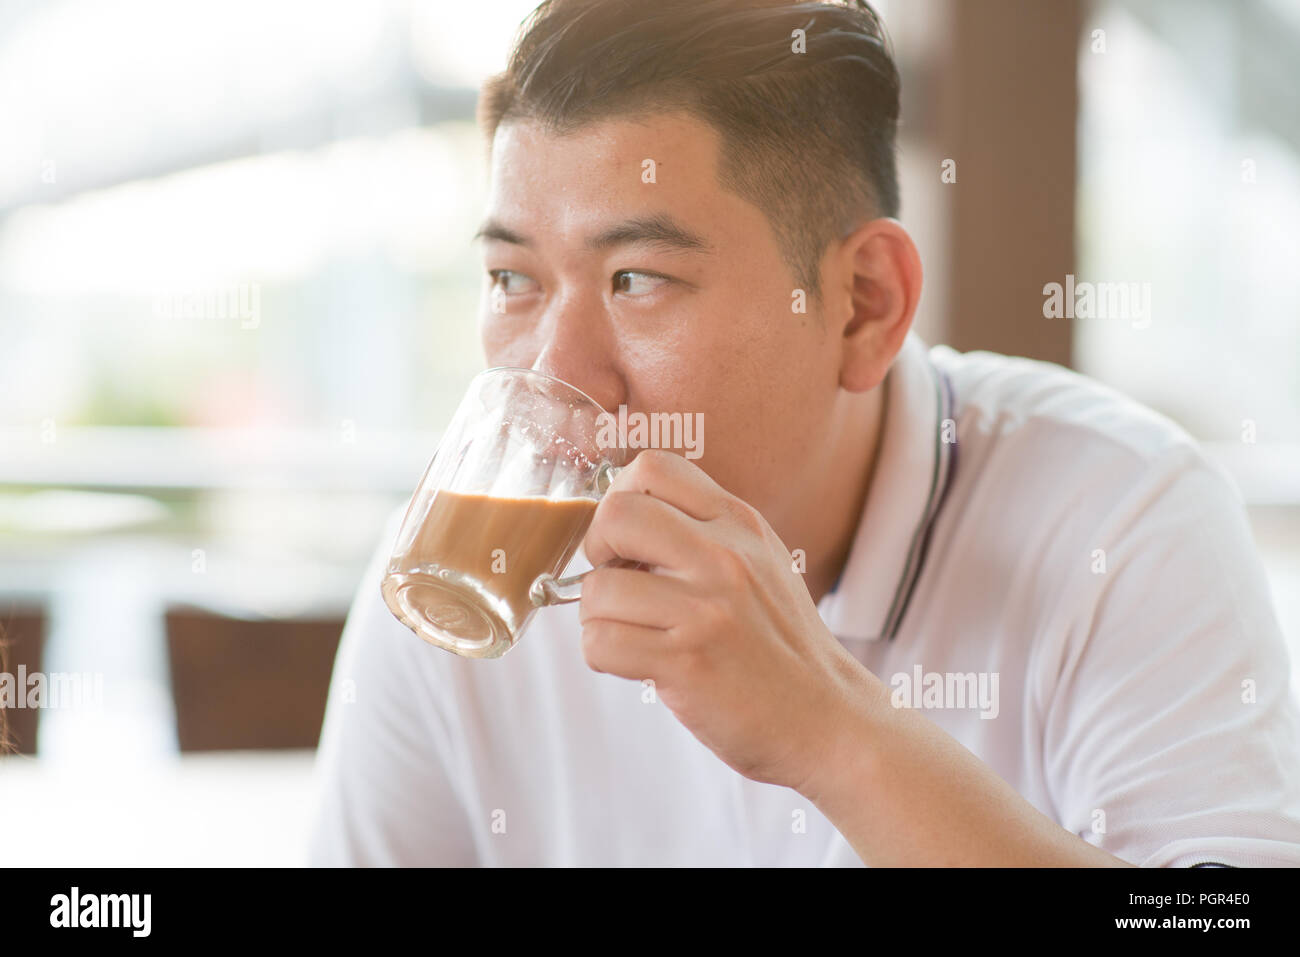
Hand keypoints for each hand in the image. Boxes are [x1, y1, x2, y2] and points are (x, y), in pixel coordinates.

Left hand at [577, 449, 877, 794]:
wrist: (828, 719)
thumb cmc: (781, 646)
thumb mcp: (760, 563)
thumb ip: (705, 531)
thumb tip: (619, 518)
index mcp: (739, 523)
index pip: (653, 467)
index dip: (621, 498)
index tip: (630, 539)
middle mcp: (725, 557)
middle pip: (616, 515)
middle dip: (597, 549)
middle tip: (618, 582)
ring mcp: (707, 610)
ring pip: (596, 589)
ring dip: (598, 617)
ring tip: (633, 632)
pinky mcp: (688, 662)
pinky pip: (600, 643)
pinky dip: (603, 657)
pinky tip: (637, 663)